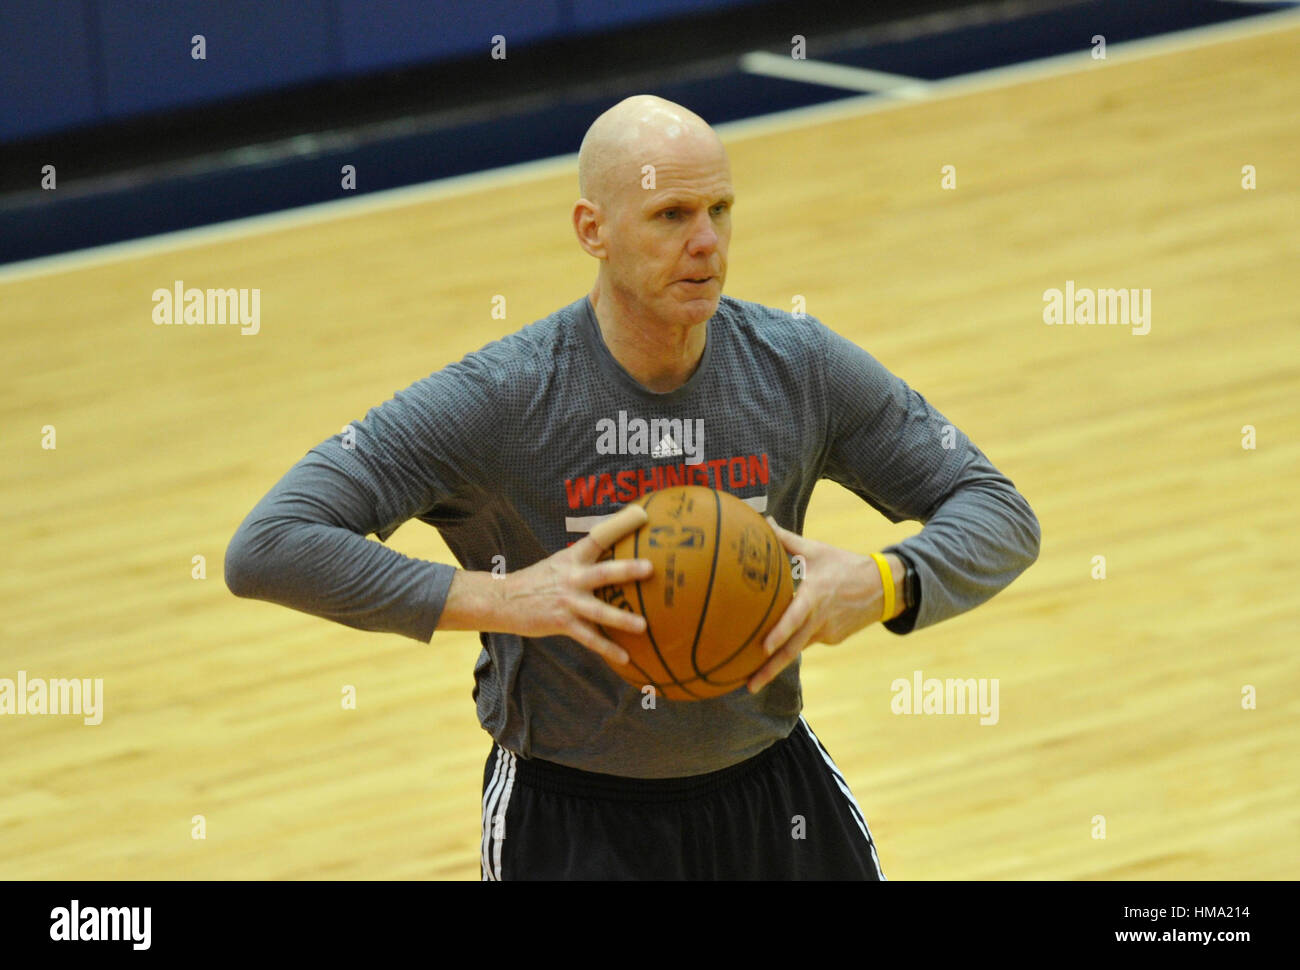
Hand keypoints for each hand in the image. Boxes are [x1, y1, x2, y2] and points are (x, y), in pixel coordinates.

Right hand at [495, 504, 652, 664]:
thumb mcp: (560, 563)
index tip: (641, 516)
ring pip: (598, 610)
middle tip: (650, 568)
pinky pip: (589, 637)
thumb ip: (585, 560)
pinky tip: (625, 657)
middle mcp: (572, 577)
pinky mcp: (562, 622)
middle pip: (602, 572)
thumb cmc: (538, 581)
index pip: (598, 538)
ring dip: (621, 618)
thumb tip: (617, 557)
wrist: (504, 600)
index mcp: (573, 558)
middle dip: (626, 570)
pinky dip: (607, 648)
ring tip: (643, 625)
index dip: (618, 525)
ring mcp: (568, 601)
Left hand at [746, 518, 898, 692]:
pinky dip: (794, 645)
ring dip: (776, 666)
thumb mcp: (817, 549)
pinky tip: (779, 650)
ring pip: (797, 649)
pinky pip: (809, 641)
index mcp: (814, 596)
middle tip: (748, 687)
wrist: (883, 588)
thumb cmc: (845, 565)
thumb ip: (787, 539)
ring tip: (753, 681)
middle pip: (791, 649)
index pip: (794, 618)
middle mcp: (819, 619)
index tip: (763, 648)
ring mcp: (826, 633)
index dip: (779, 633)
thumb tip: (764, 521)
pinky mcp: (832, 639)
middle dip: (769, 670)